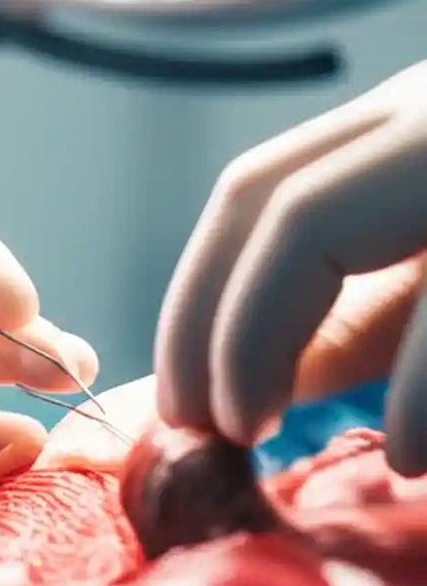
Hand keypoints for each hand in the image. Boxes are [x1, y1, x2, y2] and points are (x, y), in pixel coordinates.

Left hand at [155, 59, 426, 474]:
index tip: (183, 405)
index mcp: (406, 132)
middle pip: (277, 203)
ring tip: (272, 437)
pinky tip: (417, 453)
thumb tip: (252, 383)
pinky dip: (424, 385)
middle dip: (220, 325)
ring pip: (333, 224)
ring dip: (279, 339)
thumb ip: (358, 323)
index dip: (196, 301)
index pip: (254, 194)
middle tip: (211, 429)